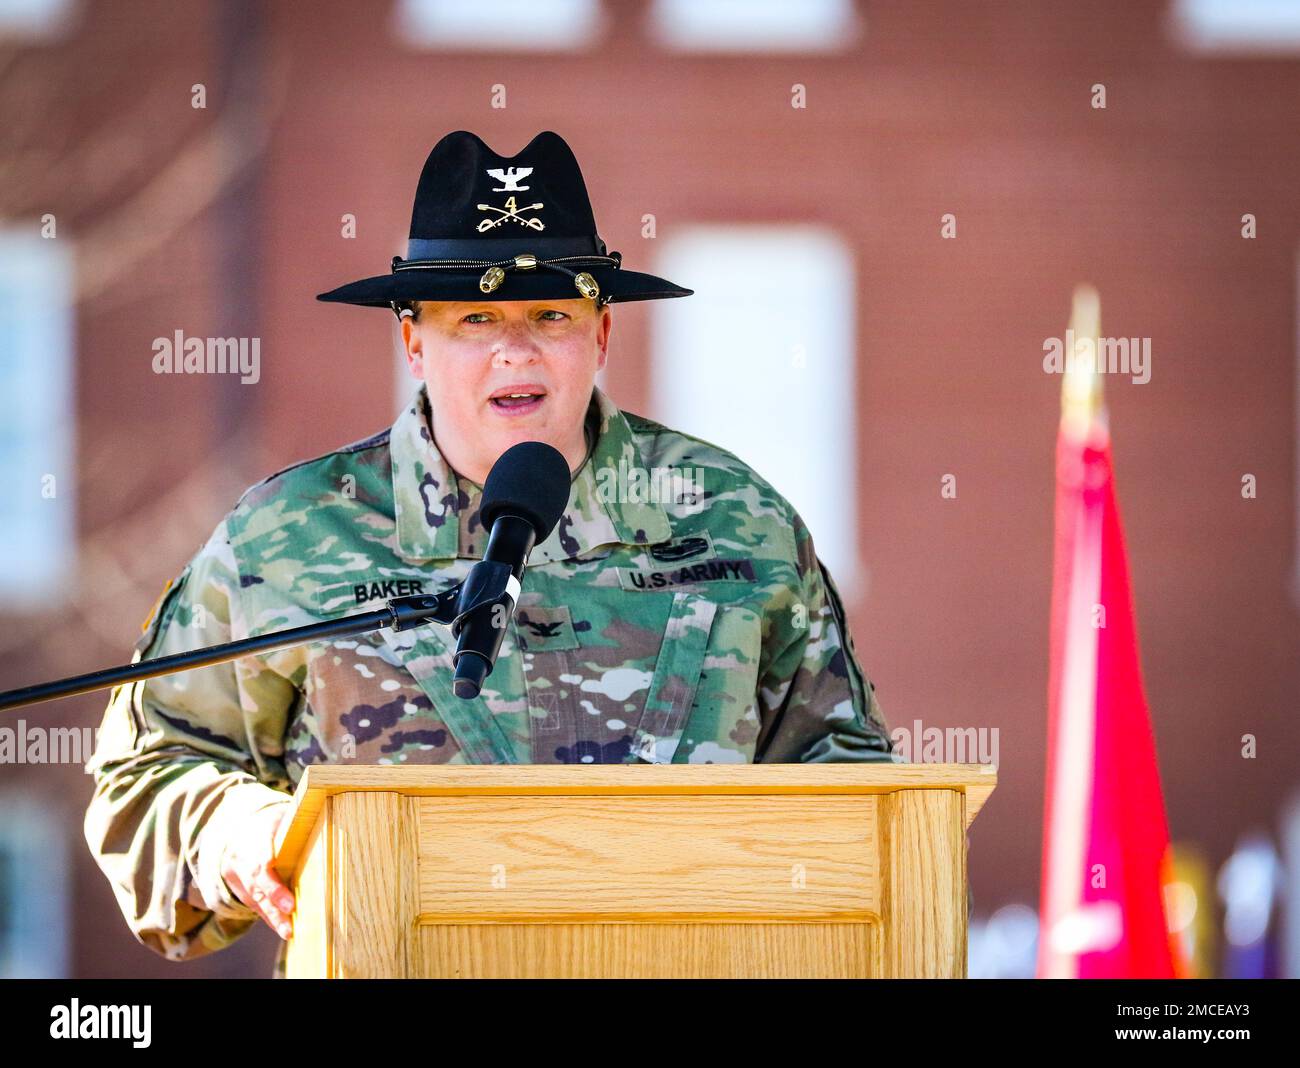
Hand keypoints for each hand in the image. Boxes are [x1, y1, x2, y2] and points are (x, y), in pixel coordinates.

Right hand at [219, 800, 295, 939]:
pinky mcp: (237, 887)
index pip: (262, 860)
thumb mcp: (282, 816)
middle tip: (290, 915)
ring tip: (288, 931)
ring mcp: (236, 873)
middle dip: (274, 899)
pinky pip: (253, 903)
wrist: (236, 830)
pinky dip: (268, 916)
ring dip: (272, 915)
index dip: (273, 883)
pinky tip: (282, 927)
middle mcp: (242, 856)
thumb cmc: (272, 822)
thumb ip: (296, 825)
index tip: (289, 899)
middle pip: (257, 882)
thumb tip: (328, 827)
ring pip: (254, 897)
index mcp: (255, 836)